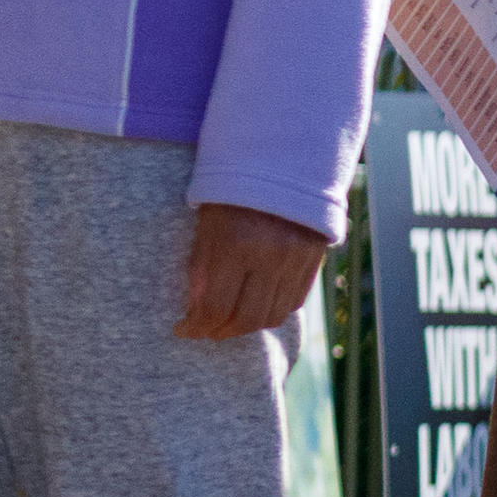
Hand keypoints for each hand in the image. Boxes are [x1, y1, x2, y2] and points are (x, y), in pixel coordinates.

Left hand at [178, 203, 328, 343]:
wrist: (281, 164)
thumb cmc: (232, 194)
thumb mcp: (207, 227)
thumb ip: (201, 270)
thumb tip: (197, 314)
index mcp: (236, 244)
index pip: (216, 307)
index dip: (196, 327)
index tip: (183, 329)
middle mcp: (271, 256)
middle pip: (247, 319)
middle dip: (221, 332)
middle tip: (206, 330)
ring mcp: (296, 260)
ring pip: (273, 316)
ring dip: (247, 326)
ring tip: (230, 321)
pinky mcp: (313, 260)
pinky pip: (293, 302)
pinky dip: (272, 311)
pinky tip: (256, 305)